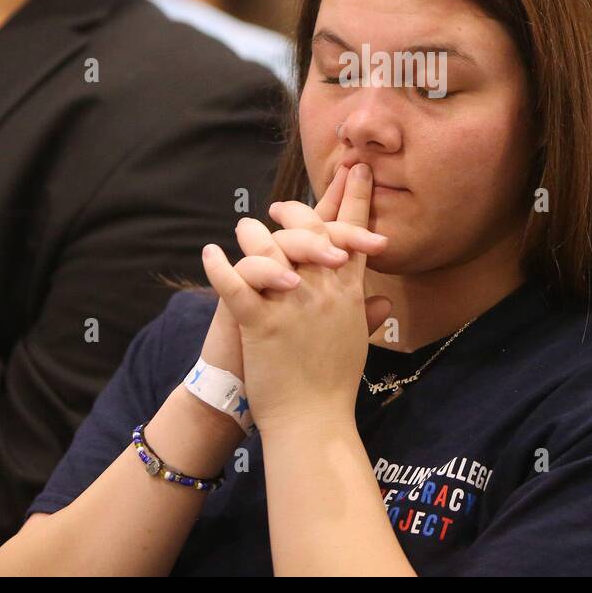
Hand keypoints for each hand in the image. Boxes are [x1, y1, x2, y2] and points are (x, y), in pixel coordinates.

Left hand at [202, 163, 391, 431]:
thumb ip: (365, 314)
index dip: (354, 200)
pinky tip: (209, 254)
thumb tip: (382, 300)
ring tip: (242, 231)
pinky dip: (220, 267)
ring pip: (272, 249)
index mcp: (349, 293)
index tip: (355, 170)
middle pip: (313, 230)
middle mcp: (324, 291)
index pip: (352, 235)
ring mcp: (293, 305)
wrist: (313, 422)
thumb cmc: (334, 385)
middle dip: (297, 211)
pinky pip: (236, 284)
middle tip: (281, 207)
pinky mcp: (262, 322)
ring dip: (254, 235)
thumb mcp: (358, 344)